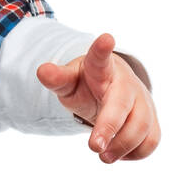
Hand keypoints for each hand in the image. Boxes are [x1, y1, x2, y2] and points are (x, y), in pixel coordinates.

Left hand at [36, 33, 159, 163]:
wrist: (110, 89)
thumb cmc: (86, 84)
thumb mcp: (69, 81)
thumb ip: (57, 78)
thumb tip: (42, 71)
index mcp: (101, 70)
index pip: (100, 58)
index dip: (102, 50)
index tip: (106, 39)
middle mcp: (126, 84)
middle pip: (122, 104)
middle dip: (109, 126)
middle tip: (94, 147)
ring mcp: (143, 102)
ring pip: (142, 125)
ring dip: (122, 145)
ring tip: (103, 157)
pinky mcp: (152, 120)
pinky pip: (152, 139)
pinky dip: (137, 153)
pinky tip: (119, 155)